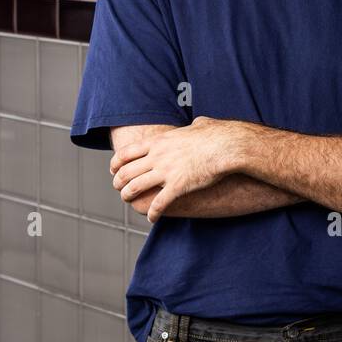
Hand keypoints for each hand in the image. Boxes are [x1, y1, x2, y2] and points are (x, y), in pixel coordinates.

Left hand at [111, 116, 242, 221]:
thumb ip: (194, 126)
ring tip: (130, 202)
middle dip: (118, 182)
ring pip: (135, 188)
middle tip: (119, 189)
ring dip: (128, 197)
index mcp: (159, 142)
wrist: (227, 146)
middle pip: (126, 172)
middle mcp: (157, 156)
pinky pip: (158, 204)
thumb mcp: (201, 124)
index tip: (114, 170)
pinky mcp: (177, 187)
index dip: (116, 163)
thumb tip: (198, 123)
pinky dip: (152, 213)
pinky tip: (152, 218)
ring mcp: (165, 172)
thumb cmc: (218, 135)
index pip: (126, 153)